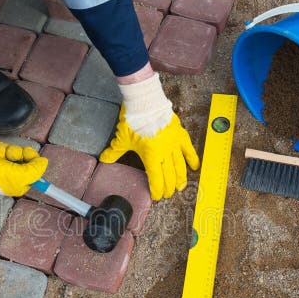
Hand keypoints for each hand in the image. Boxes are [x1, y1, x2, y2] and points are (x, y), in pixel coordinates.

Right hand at [0, 138, 47, 195]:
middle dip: (13, 152)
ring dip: (0, 149)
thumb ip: (35, 170)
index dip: (30, 158)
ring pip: (9, 147)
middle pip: (22, 154)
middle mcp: (12, 173)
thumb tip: (44, 162)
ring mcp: (1, 163)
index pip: (34, 165)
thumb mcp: (18, 175)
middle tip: (6, 157)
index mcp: (20, 182)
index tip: (25, 155)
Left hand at [100, 72, 198, 199]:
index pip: (156, 178)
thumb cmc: (134, 121)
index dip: (157, 189)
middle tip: (168, 194)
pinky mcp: (180, 134)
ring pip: (180, 166)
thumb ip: (114, 151)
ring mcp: (174, 144)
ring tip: (181, 187)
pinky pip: (189, 149)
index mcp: (151, 156)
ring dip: (180, 178)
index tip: (157, 196)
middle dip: (169, 187)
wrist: (146, 101)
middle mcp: (165, 153)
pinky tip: (194, 168)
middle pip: (169, 175)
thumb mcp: (122, 138)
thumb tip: (104, 160)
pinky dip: (192, 159)